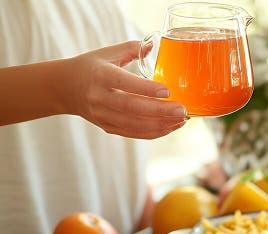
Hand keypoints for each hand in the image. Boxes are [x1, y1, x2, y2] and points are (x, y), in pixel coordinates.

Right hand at [64, 40, 186, 138]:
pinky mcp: (108, 127)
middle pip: (132, 108)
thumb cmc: (91, 67)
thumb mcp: (107, 53)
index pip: (124, 83)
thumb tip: (155, 44)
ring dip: (161, 125)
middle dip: (160, 111)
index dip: (146, 88)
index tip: (168, 91)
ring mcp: (103, 115)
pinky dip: (155, 132)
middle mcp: (100, 98)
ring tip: (181, 119)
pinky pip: (135, 134)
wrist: (64, 88)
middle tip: (182, 110)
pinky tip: (171, 126)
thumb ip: (131, 49)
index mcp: (100, 75)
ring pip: (135, 125)